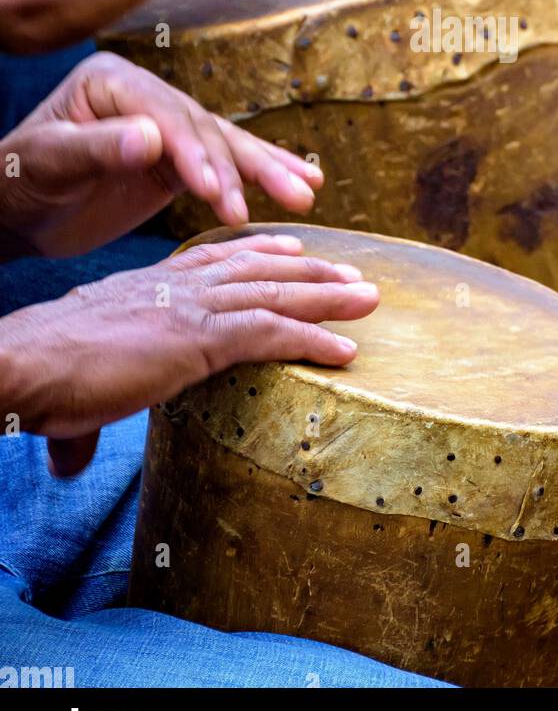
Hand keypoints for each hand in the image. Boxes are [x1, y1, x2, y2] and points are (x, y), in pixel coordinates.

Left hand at [0, 53, 327, 255]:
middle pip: (206, 128)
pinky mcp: (178, 158)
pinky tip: (302, 181)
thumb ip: (95, 148)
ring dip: (268, 171)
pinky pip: (226, 165)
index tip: (214, 192)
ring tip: (306, 193)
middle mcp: (147, 96)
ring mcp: (166, 126)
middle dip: (242, 167)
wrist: (13, 210)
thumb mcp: (46, 163)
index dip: (195, 153)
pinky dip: (262, 175)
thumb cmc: (17, 182)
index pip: (166, 116)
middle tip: (280, 200)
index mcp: (112, 82)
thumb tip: (151, 138)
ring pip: (226, 145)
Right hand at [0, 232, 378, 474]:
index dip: (256, 252)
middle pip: (257, 270)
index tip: (289, 247)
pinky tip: (347, 349)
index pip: (212, 260)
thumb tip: (67, 463)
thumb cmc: (37, 379)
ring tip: (370, 297)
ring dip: (329, 295)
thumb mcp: (70, 389)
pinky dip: (314, 338)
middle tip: (350, 271)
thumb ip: (82, 421)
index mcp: (147, 288)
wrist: (24, 363)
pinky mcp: (201, 338)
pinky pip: (272, 333)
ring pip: (276, 294)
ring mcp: (191, 309)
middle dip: (309, 269)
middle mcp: (175, 288)